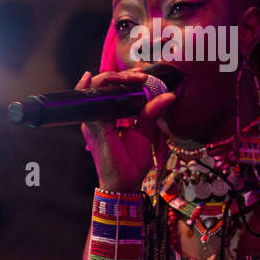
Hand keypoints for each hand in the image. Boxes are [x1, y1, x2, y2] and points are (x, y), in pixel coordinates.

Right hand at [77, 66, 176, 192]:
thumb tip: (168, 95)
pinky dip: (96, 87)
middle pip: (101, 86)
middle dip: (120, 75)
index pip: (109, 91)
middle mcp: (97, 117)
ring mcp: (93, 121)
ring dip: (112, 78)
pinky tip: (108, 79)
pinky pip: (91, 101)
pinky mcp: (94, 126)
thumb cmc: (131, 163)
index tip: (142, 75)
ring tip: (132, 77)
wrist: (124, 184)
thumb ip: (151, 113)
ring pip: (94, 88)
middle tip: (140, 75)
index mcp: (107, 117)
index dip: (124, 78)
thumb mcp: (144, 133)